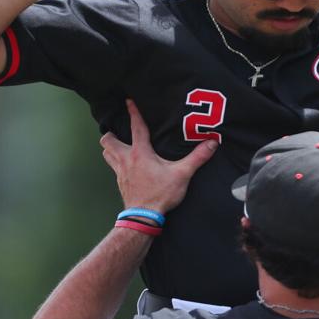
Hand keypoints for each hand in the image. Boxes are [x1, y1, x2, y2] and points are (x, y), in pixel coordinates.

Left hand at [100, 99, 217, 213]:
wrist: (143, 217)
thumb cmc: (160, 194)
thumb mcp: (182, 174)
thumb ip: (197, 158)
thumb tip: (211, 143)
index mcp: (140, 153)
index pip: (135, 127)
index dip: (133, 112)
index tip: (129, 101)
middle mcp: (126, 159)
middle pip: (108, 140)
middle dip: (111, 134)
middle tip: (118, 131)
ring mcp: (120, 172)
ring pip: (106, 154)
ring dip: (110, 148)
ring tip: (118, 146)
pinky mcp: (120, 183)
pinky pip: (113, 168)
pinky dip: (115, 163)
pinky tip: (125, 166)